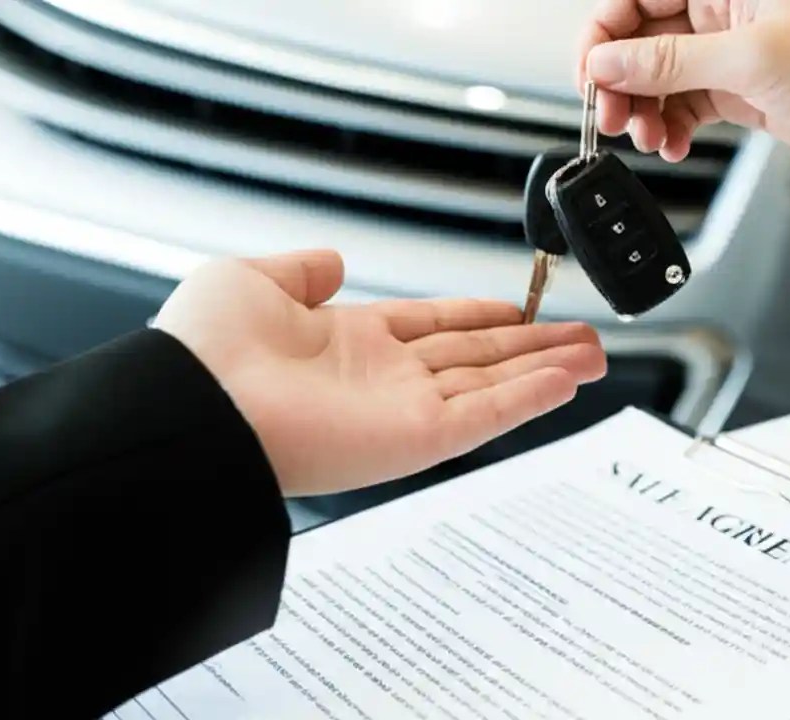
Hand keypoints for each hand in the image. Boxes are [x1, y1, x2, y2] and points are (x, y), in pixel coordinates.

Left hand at [155, 251, 606, 496]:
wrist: (195, 406)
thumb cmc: (204, 352)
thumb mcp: (252, 281)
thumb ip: (303, 269)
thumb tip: (333, 260)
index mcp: (346, 342)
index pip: (432, 326)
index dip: (479, 315)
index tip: (519, 306)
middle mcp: (381, 379)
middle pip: (476, 356)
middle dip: (531, 345)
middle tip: (581, 337)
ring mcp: (402, 410)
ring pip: (492, 386)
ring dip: (545, 370)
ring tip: (594, 356)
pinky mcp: (415, 439)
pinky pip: (486, 415)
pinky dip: (530, 398)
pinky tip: (566, 380)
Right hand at [577, 0, 789, 174]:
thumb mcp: (750, 58)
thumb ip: (670, 61)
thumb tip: (609, 62)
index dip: (606, 33)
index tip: (592, 73)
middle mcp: (727, 12)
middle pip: (644, 38)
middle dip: (621, 79)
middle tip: (612, 116)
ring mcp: (734, 54)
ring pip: (661, 77)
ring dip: (644, 109)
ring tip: (647, 136)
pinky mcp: (745, 92)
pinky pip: (686, 106)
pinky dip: (671, 127)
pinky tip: (672, 144)